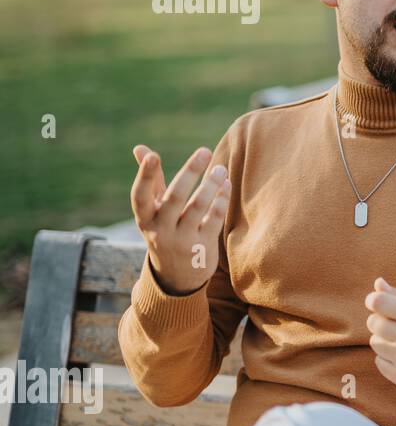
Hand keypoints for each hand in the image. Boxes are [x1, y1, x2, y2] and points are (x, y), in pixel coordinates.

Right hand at [130, 144, 230, 295]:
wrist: (176, 277)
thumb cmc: (164, 231)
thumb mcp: (153, 211)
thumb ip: (151, 181)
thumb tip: (140, 148)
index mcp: (145, 219)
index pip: (140, 196)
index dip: (145, 176)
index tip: (153, 155)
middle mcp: (160, 230)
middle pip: (174, 197)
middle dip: (189, 172)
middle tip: (204, 151)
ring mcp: (181, 240)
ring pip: (197, 207)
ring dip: (210, 185)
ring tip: (221, 168)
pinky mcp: (202, 248)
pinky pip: (214, 219)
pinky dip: (221, 200)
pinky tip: (226, 185)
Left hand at [364, 277, 395, 400]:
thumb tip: (377, 283)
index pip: (379, 302)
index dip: (374, 300)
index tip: (377, 302)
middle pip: (373, 323)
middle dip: (380, 320)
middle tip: (395, 324)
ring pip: (375, 343)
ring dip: (385, 341)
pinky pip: (379, 362)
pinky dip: (389, 359)